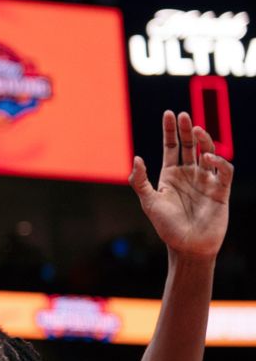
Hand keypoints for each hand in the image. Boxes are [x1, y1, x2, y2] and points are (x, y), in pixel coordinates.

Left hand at [130, 111, 232, 258]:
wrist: (187, 247)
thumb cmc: (166, 226)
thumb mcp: (149, 202)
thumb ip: (140, 181)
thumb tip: (136, 158)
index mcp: (170, 175)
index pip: (171, 147)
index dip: (170, 131)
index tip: (169, 113)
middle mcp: (189, 174)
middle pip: (190, 146)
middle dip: (187, 130)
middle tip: (183, 115)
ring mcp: (206, 181)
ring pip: (208, 153)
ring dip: (204, 140)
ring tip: (196, 130)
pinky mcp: (221, 191)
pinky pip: (224, 171)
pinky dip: (219, 161)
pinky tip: (208, 157)